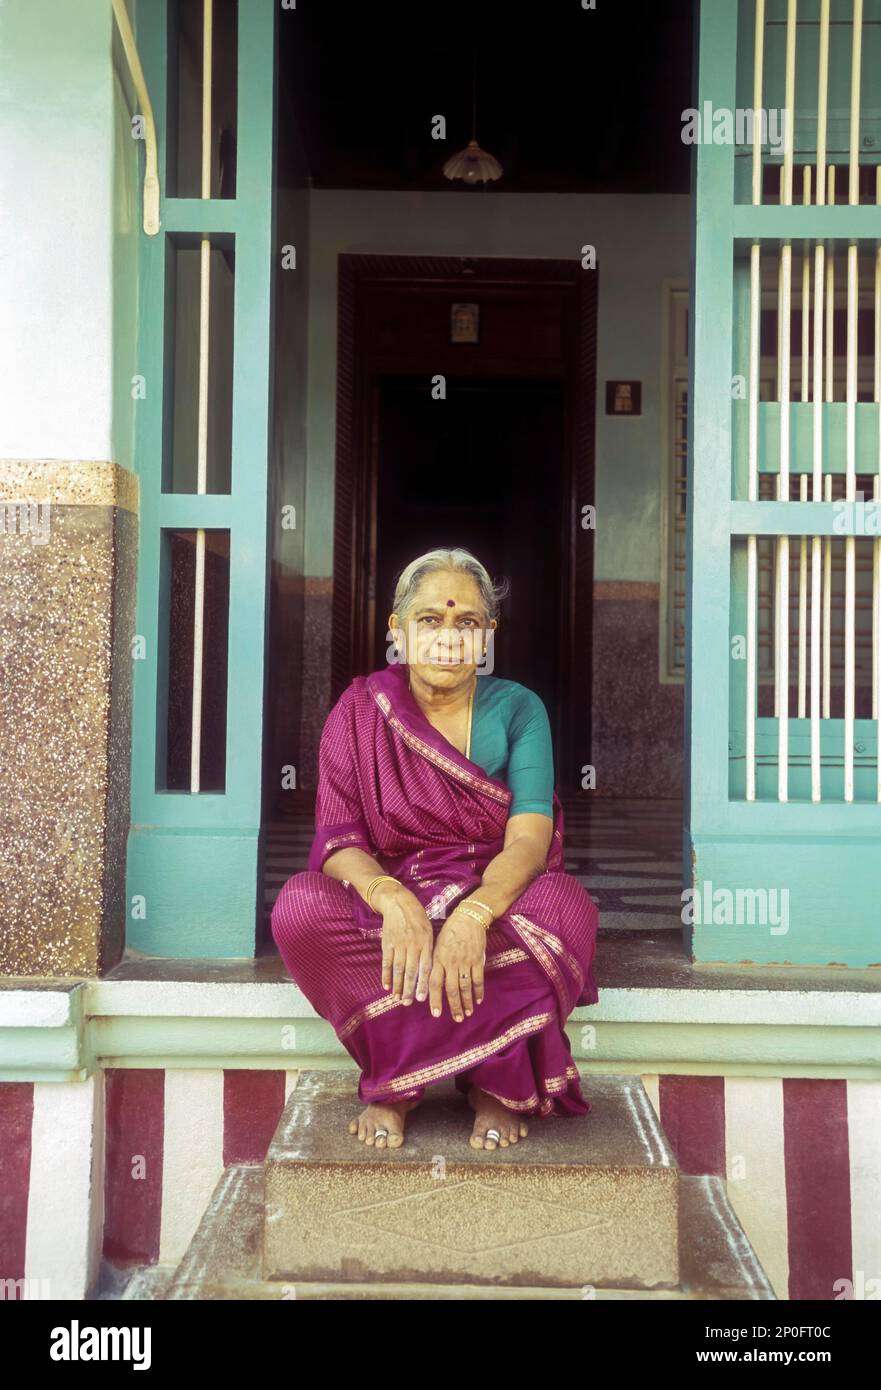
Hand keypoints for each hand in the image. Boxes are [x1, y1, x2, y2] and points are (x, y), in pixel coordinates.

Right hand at [374, 883, 433, 1004]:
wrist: (398, 903)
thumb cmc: (417, 918)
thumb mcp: (428, 930)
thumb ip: (429, 949)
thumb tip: (430, 971)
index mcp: (426, 942)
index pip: (425, 967)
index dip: (423, 983)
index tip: (422, 998)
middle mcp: (413, 944)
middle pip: (410, 971)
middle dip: (408, 989)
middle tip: (407, 1003)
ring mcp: (399, 944)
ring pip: (398, 969)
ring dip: (397, 985)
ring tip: (396, 998)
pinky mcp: (387, 943)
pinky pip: (386, 962)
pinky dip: (386, 974)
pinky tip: (386, 986)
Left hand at [429, 908, 486, 1021]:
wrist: (468, 918)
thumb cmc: (450, 931)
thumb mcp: (437, 945)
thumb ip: (434, 963)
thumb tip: (429, 981)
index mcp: (438, 959)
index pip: (434, 983)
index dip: (435, 999)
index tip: (436, 1013)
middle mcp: (450, 963)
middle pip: (451, 989)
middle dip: (454, 1006)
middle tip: (456, 1019)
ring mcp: (465, 962)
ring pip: (465, 987)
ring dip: (467, 1002)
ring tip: (467, 1013)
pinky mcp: (478, 960)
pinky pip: (478, 979)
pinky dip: (478, 991)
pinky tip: (478, 1000)